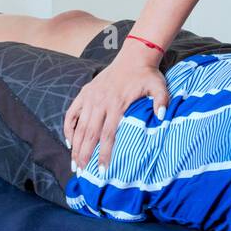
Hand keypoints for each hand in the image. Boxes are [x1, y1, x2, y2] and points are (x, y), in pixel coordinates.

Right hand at [64, 44, 168, 176]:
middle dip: (85, 155)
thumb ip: (161, 101)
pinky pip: (72, 113)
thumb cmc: (147, 75)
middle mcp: (100, 102)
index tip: (102, 171)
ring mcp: (90, 97)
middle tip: (80, 173)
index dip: (104, 154)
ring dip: (75, 146)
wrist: (134, 57)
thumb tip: (161, 117)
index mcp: (117, 104)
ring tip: (74, 164)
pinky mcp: (85, 93)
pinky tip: (70, 142)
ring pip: (79, 126)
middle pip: (90, 134)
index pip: (108, 135)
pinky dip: (69, 128)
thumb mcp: (159, 86)